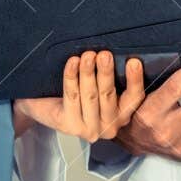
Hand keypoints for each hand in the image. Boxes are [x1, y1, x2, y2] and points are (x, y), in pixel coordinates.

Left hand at [14, 50, 143, 142]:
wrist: (46, 107)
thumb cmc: (80, 93)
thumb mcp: (102, 86)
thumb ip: (114, 75)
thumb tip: (121, 51)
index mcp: (122, 115)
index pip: (134, 98)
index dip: (135, 80)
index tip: (133, 61)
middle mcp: (108, 127)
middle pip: (108, 95)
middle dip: (106, 73)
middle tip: (104, 54)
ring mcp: (88, 129)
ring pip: (90, 96)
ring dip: (88, 73)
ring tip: (88, 55)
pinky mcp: (69, 126)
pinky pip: (71, 97)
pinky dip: (71, 78)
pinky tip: (72, 63)